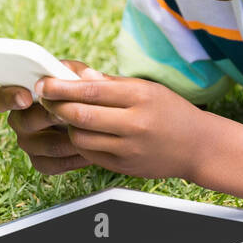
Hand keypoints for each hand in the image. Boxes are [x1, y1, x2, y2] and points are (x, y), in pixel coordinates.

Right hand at [0, 59, 98, 175]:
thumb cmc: (84, 92)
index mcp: (19, 96)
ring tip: (89, 130)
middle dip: (49, 116)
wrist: (98, 121)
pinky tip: (90, 148)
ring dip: (70, 138)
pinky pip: (55, 164)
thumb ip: (75, 73)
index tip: (25, 98)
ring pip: (46, 145)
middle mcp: (19, 121)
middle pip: (24, 121)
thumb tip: (72, 75)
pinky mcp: (42, 162)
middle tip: (68, 113)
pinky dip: (75, 157)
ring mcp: (29, 144)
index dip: (8, 98)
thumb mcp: (82, 75)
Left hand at [31, 70, 210, 181]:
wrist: (198, 146)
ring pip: (80, 138)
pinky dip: (80, 142)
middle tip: (46, 99)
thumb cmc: (171, 111)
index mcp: (140, 97)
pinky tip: (83, 132)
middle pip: (80, 115)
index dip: (61, 88)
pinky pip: (90, 154)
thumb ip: (110, 84)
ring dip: (67, 126)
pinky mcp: (124, 167)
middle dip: (56, 106)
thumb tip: (78, 76)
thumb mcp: (146, 88)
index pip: (90, 91)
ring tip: (69, 116)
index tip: (44, 83)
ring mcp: (129, 149)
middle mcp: (134, 124)